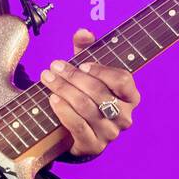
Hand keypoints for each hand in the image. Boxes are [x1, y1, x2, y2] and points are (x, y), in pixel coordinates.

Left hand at [39, 28, 139, 161]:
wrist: (76, 130)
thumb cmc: (85, 93)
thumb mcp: (87, 69)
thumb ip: (86, 48)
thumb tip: (83, 32)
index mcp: (130, 96)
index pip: (123, 80)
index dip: (101, 70)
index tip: (81, 64)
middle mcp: (124, 116)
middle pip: (99, 92)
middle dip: (73, 77)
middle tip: (54, 66)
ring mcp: (110, 133)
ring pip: (86, 108)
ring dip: (64, 90)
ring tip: (48, 79)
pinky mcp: (94, 146)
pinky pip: (78, 126)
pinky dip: (64, 111)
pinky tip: (52, 99)